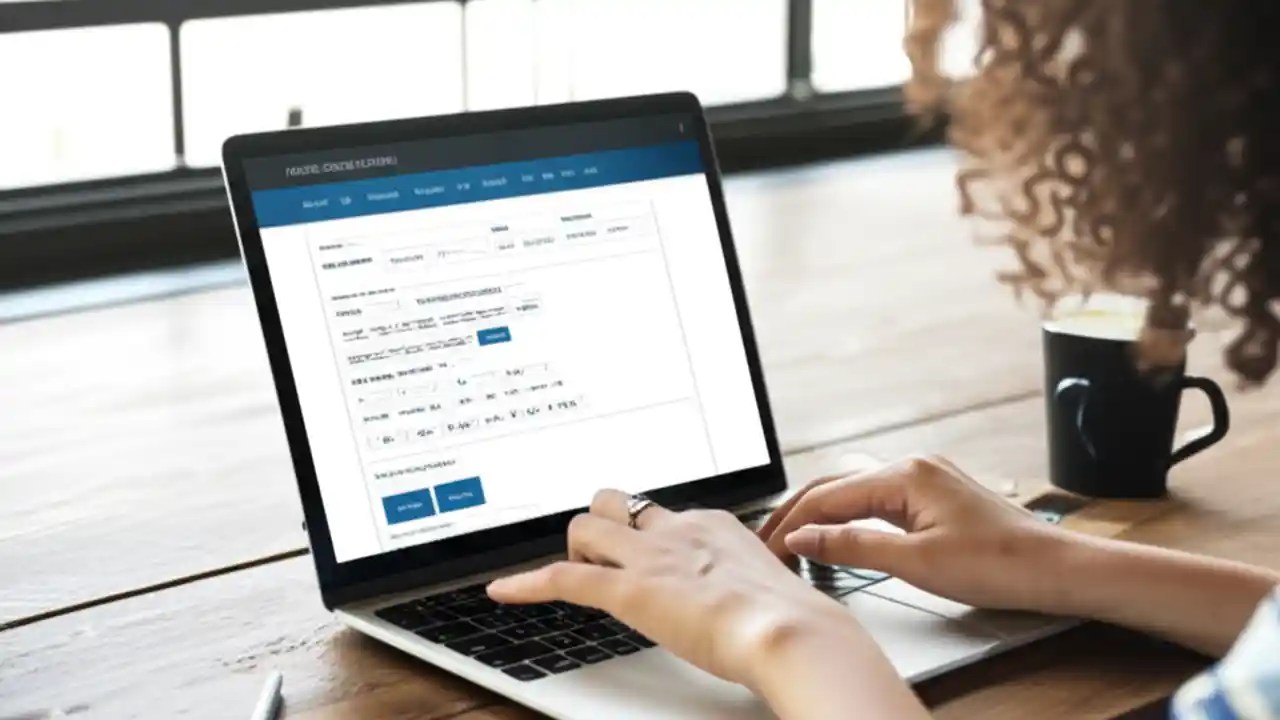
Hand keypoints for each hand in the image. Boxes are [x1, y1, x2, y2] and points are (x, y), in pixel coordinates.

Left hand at [486, 490, 872, 690]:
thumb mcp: (765, 587)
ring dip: (576, 550)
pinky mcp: (629, 589)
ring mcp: (650, 556)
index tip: (642, 555)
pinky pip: (562, 578)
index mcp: (711, 524)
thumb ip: (739, 583)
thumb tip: (740, 604)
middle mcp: (676, 528)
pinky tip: (504, 591)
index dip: (642, 537)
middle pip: (616, 502)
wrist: (789, 630)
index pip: (660, 515)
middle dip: (601, 528)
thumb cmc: (790, 620)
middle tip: (604, 562)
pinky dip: (526, 584)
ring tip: (583, 577)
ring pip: (586, 526)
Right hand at [759, 455, 1069, 612]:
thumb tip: (805, 536)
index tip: (767, 548)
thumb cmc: (999, 565)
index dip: (792, 523)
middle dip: (799, 512)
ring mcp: (927, 479)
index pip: (829, 496)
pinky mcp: (937, 496)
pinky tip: (840, 532)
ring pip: (857, 491)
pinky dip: (851, 516)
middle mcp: (914, 466)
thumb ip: (853, 546)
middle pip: (837, 485)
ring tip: (793, 537)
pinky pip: (880, 500)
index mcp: (905, 474)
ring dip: (823, 513)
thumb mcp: (915, 562)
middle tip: (768, 541)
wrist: (1056, 570)